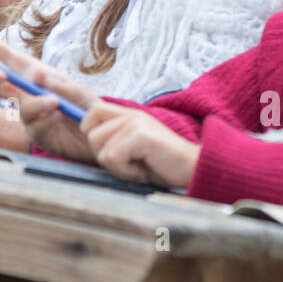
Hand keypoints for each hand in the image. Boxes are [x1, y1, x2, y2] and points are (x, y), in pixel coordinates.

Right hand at [0, 29, 98, 161]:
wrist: (99, 134)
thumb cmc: (87, 108)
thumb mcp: (76, 90)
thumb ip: (57, 84)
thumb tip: (36, 77)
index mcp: (37, 78)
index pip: (10, 60)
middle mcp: (29, 96)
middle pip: (2, 86)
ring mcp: (31, 117)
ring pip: (21, 108)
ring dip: (35, 102)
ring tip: (54, 101)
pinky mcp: (39, 136)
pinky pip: (35, 127)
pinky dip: (46, 119)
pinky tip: (58, 115)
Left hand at [80, 100, 200, 188]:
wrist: (193, 170)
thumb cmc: (164, 165)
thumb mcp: (134, 149)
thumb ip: (114, 140)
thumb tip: (89, 139)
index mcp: (129, 115)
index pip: (92, 110)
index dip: (89, 130)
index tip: (108, 152)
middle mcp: (131, 115)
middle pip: (90, 131)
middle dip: (102, 155)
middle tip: (127, 163)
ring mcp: (136, 122)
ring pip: (99, 147)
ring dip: (116, 166)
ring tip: (137, 167)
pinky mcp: (140, 135)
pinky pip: (112, 156)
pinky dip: (125, 171)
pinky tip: (142, 170)